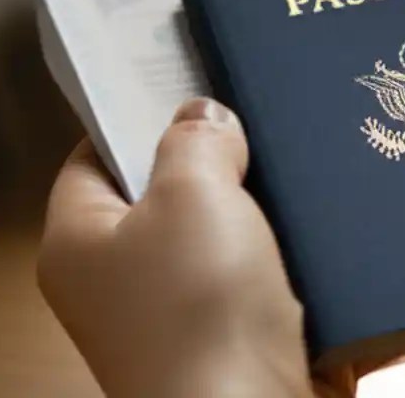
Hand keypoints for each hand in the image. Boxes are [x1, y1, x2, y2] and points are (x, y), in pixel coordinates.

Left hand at [37, 0, 404, 396]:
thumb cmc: (199, 310)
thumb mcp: (191, 194)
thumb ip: (194, 139)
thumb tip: (204, 115)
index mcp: (80, 241)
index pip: (95, 153)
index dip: (137, 109)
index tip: (188, 71)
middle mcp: (123, 280)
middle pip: (167, 190)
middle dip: (218, 153)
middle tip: (259, 102)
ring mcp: (183, 311)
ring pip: (225, 231)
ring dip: (263, 201)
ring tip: (302, 148)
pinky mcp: (240, 334)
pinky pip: (265, 271)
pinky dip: (290, 246)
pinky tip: (324, 213)